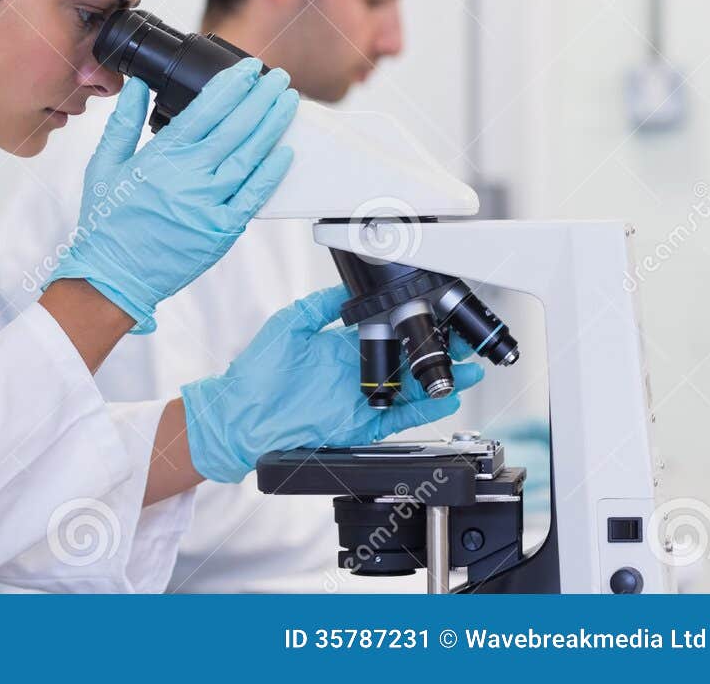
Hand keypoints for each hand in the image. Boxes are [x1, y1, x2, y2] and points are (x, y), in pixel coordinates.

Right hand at [45, 61, 297, 331]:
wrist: (113, 276)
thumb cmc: (107, 223)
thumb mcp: (104, 166)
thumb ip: (122, 122)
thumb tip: (136, 86)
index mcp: (160, 157)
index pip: (205, 110)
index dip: (231, 86)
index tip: (248, 69)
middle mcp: (188, 177)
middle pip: (235, 127)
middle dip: (260, 98)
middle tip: (279, 78)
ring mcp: (208, 204)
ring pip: (250, 156)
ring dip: (272, 126)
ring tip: (287, 102)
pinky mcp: (221, 230)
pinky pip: (254, 196)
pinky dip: (271, 172)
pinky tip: (285, 151)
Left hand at [181, 284, 485, 482]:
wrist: (240, 416)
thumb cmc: (256, 373)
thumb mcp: (288, 326)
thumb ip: (319, 306)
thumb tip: (346, 284)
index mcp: (340, 347)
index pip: (386, 332)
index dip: (412, 324)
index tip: (436, 313)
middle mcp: (355, 373)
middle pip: (406, 360)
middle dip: (438, 351)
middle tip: (466, 341)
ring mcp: (361, 400)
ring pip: (411, 389)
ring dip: (440, 380)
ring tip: (469, 370)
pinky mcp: (360, 426)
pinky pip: (399, 418)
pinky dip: (422, 410)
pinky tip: (444, 399)